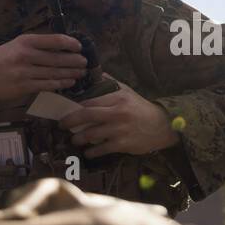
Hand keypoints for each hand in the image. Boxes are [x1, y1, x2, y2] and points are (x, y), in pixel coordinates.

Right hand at [0, 33, 87, 106]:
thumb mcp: (13, 46)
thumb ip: (33, 46)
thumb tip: (57, 48)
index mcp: (25, 41)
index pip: (55, 40)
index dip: (71, 43)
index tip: (79, 47)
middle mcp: (26, 54)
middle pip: (58, 57)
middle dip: (74, 60)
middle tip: (84, 62)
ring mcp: (25, 71)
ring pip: (55, 72)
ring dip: (71, 73)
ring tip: (80, 73)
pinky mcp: (24, 86)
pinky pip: (48, 84)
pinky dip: (60, 83)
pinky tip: (69, 82)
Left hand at [59, 79, 178, 157]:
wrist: (162, 126)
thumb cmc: (141, 108)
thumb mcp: (127, 92)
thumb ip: (110, 84)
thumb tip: (95, 73)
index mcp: (117, 98)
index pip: (90, 101)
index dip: (74, 107)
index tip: (65, 111)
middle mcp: (117, 113)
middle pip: (86, 116)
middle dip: (70, 121)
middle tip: (62, 125)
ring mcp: (120, 129)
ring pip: (91, 134)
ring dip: (79, 138)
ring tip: (74, 140)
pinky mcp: (123, 144)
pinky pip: (101, 149)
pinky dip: (92, 152)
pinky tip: (88, 152)